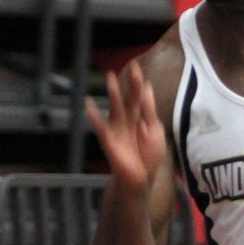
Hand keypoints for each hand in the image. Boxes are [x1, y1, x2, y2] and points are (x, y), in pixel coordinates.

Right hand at [86, 65, 164, 191]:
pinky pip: (101, 127)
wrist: (141, 177)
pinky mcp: (110, 140)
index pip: (139, 97)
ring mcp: (117, 129)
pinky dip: (94, 117)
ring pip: (116, 109)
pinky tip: (88, 106)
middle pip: (128, 100)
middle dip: (126, 85)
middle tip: (126, 67)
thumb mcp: (154, 129)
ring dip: (114, 94)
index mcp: (139, 117)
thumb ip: (149, 109)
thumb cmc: (149, 155)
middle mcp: (127, 120)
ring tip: (110, 80)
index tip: (137, 67)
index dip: (137, 83)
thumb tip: (147, 86)